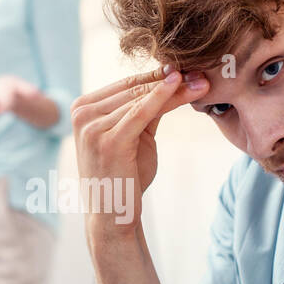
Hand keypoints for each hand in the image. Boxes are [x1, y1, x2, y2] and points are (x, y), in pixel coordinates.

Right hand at [69, 63, 208, 232]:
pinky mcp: (107, 140)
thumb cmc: (124, 176)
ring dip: (174, 89)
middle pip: (134, 90)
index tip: (188, 68)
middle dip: (170, 80)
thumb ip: (144, 110)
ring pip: (141, 99)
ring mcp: (91, 126)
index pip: (126, 85)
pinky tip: (179, 84)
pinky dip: (161, 97)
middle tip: (201, 72)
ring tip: (201, 82)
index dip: (158, 76)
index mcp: (82, 108)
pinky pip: (140, 112)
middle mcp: (81, 113)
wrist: (113, 215)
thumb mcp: (133, 136)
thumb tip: (171, 80)